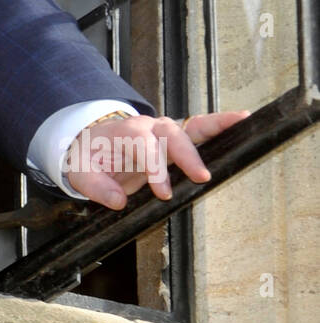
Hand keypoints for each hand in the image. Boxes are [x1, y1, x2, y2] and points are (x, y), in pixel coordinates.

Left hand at [64, 111, 250, 209]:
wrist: (89, 143)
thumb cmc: (88, 158)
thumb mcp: (80, 172)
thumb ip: (96, 187)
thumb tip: (119, 201)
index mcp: (123, 133)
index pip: (142, 146)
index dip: (155, 169)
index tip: (164, 192)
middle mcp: (146, 126)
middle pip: (170, 134)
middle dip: (186, 153)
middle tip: (201, 176)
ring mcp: (162, 130)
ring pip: (190, 125)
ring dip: (216, 125)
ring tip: (241, 124)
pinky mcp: (175, 138)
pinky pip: (199, 129)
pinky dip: (220, 124)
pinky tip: (242, 121)